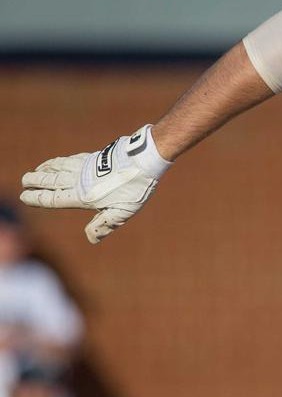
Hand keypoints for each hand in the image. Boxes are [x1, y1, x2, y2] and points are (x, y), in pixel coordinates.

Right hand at [20, 125, 169, 243]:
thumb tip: (91, 239)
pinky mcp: (90, 157)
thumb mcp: (122, 212)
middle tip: (24, 182)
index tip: (25, 197)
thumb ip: (104, 225)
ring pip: (56, 168)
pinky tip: (54, 163)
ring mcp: (83, 167)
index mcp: (83, 196)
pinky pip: (66, 160)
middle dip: (35, 181)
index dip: (38, 198)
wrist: (142, 161)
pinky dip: (55, 162)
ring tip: (34, 171)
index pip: (53, 198)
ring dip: (43, 170)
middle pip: (50, 181)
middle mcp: (78, 180)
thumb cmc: (134, 189)